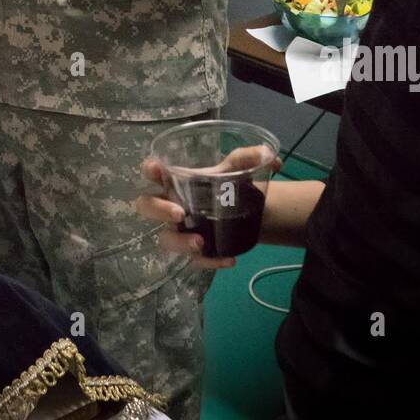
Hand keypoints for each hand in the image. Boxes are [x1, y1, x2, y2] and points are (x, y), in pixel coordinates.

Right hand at [135, 148, 283, 271]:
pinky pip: (196, 261)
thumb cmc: (229, 183)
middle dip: (158, 210)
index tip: (155, 168)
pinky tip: (229, 260)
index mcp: (176, 180)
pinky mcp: (196, 250)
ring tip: (200, 243)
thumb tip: (273, 160)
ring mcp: (181, 230)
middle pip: (147, 207)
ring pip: (166, 239)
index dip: (149, 170)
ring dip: (179, 242)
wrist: (246, 209)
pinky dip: (211, 261)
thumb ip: (251, 158)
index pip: (153, 173)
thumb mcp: (238, 166)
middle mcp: (172, 204)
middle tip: (179, 213)